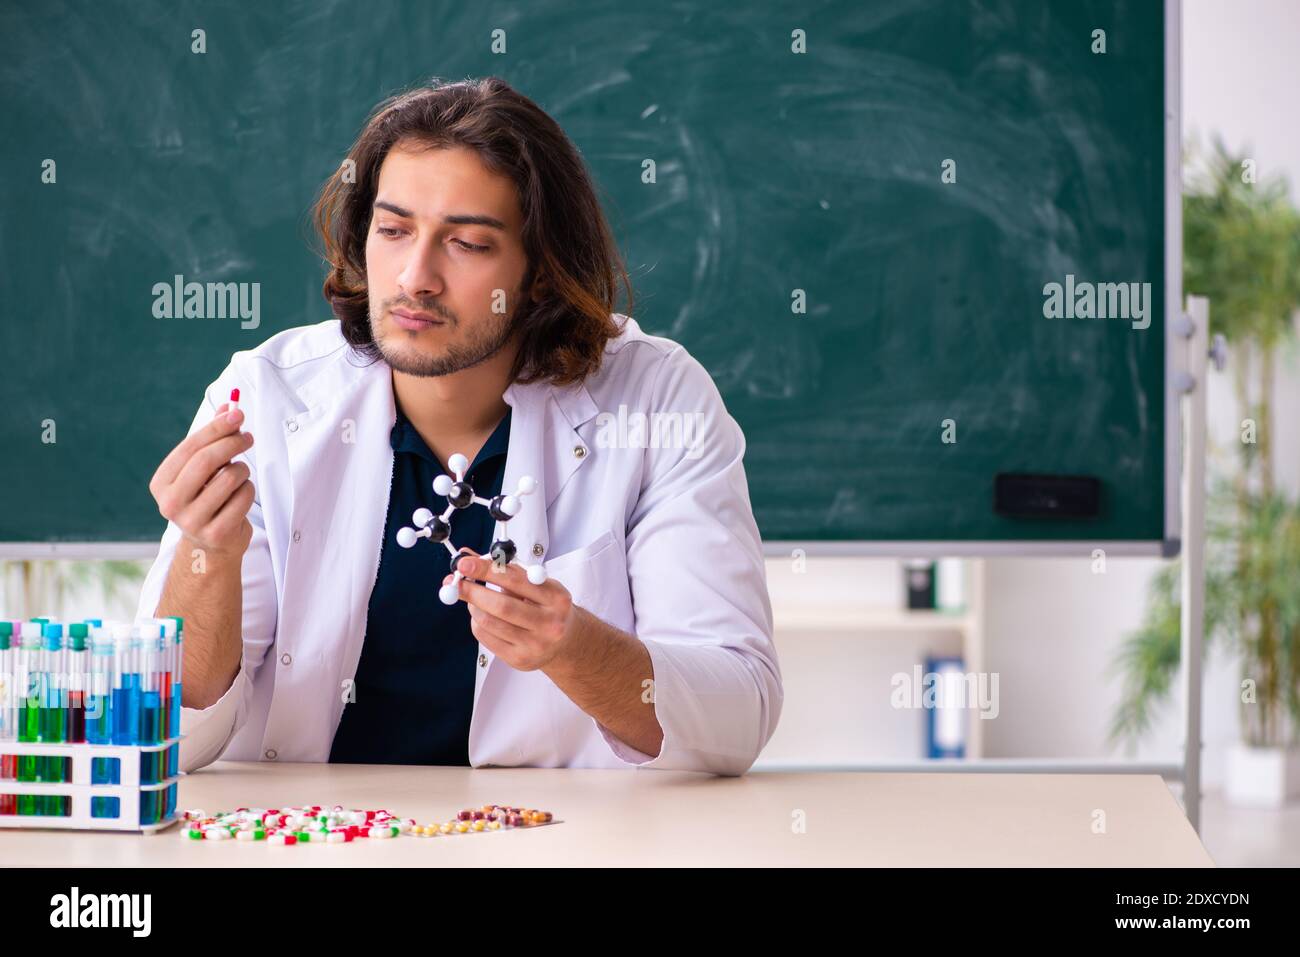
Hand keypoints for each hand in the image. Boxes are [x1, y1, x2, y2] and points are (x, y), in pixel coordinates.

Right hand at [149, 401, 255, 557]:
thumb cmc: (207, 498)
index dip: (216, 428)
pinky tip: (241, 497)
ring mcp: (192, 521)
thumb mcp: (205, 469)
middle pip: (207, 461)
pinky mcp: (216, 533)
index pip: (190, 448)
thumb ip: (214, 438)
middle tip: (249, 437)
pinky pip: (243, 497)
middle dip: (232, 443)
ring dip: (242, 470)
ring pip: (230, 478)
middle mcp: (170, 503)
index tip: (237, 414)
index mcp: (162, 483)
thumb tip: (230, 405)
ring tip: (240, 476)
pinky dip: (248, 491)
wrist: (211, 546)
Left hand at [447, 550, 586, 671]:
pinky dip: (477, 623)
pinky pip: (486, 638)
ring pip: (490, 623)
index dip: (487, 570)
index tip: (465, 563)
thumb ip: (506, 569)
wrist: (566, 642)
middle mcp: (549, 623)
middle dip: (473, 591)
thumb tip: (468, 557)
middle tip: (456, 581)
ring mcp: (535, 645)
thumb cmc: (547, 606)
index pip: (516, 580)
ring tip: (472, 598)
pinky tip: (482, 615)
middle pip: (501, 606)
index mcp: (556, 598)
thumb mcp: (536, 584)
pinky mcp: (520, 660)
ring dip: (473, 606)